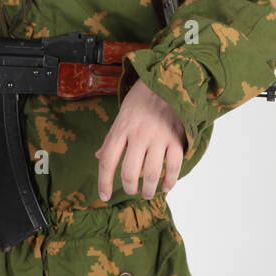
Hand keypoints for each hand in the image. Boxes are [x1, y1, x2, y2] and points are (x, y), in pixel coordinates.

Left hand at [94, 78, 185, 201]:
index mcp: (121, 128)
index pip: (108, 161)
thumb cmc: (142, 98)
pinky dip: (170, 181)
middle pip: (130, 173)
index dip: (104, 183)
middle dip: (129, 188)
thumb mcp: (121, 115)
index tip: (105, 196)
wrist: (167, 79)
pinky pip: (174, 166)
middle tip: (132, 192)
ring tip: (147, 194)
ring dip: (149, 190)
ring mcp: (158, 137)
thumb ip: (112, 138)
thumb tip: (99, 157)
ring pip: (152, 174)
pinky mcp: (176, 138)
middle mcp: (138, 134)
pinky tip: (166, 187)